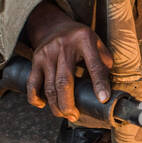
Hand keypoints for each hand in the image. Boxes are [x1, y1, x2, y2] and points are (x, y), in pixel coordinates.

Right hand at [24, 1, 112, 120]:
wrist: (53, 26)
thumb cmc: (80, 38)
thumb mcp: (97, 42)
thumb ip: (104, 61)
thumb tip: (109, 86)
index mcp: (84, 40)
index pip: (94, 65)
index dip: (99, 84)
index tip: (103, 99)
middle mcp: (63, 47)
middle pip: (64, 82)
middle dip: (69, 104)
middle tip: (75, 116)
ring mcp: (47, 54)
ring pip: (49, 86)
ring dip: (56, 106)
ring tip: (66, 115)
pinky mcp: (35, 60)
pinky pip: (32, 83)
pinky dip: (35, 97)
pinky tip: (42, 105)